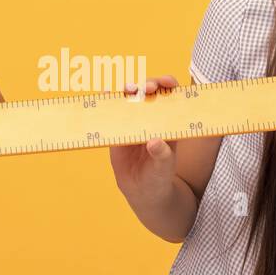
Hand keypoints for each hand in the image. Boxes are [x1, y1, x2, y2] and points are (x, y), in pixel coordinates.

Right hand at [108, 75, 180, 203]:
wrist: (142, 191)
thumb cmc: (159, 177)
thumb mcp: (164, 168)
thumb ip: (162, 155)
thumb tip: (155, 142)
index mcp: (168, 122)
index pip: (171, 96)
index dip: (168, 84)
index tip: (166, 82)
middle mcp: (152, 117)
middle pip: (149, 92)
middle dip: (147, 85)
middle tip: (144, 88)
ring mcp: (134, 122)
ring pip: (131, 99)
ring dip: (128, 90)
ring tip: (126, 90)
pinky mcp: (118, 129)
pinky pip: (113, 112)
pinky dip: (108, 102)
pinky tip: (104, 96)